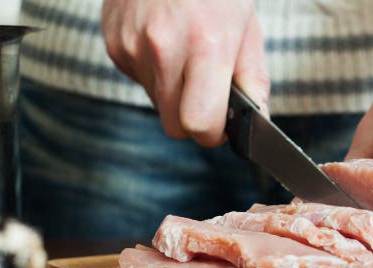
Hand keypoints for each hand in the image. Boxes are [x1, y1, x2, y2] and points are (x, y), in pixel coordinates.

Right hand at [102, 0, 268, 146]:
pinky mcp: (115, 44)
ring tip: (186, 57)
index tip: (222, 126)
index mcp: (205, 46)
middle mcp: (163, 48)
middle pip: (174, 126)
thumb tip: (257, 122)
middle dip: (194, 120)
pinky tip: (166, 45)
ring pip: (157, 104)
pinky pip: (140, 81)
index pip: (200, 124)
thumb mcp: (247, 29)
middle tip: (208, 97)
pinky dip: (156, 74)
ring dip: (175, 95)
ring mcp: (132, 46)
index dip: (213, 133)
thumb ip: (253, 81)